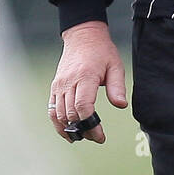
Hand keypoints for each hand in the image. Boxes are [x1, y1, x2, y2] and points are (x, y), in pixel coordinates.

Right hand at [48, 20, 127, 143]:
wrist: (82, 37)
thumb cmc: (102, 52)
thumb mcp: (116, 66)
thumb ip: (117, 87)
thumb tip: (121, 105)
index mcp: (85, 77)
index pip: (83, 106)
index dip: (91, 125)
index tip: (100, 136)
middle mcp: (69, 82)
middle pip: (71, 114)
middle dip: (83, 130)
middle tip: (95, 137)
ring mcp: (59, 85)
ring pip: (59, 114)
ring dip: (70, 129)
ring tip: (84, 136)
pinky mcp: (55, 87)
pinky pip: (52, 109)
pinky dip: (58, 123)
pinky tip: (67, 132)